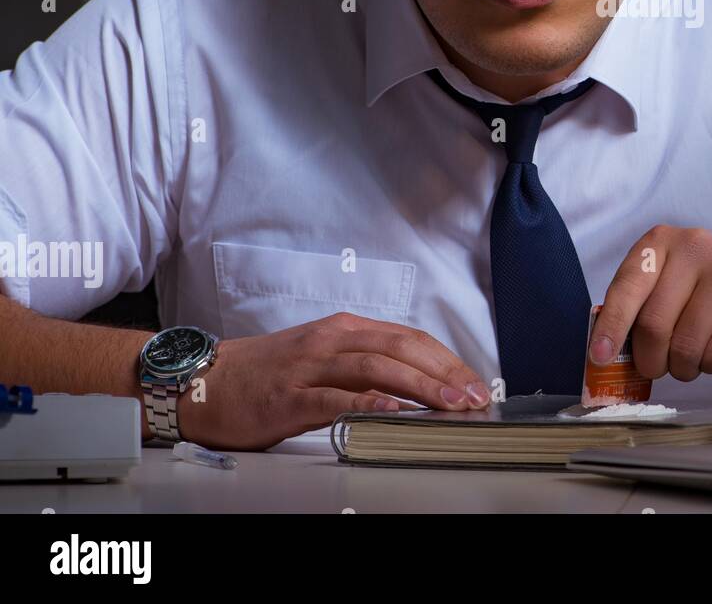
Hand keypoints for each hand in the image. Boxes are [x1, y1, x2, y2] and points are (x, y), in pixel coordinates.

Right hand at [175, 312, 490, 450]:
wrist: (205, 381)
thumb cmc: (268, 374)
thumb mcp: (324, 360)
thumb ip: (365, 368)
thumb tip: (416, 388)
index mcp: (346, 329)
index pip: (410, 339)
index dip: (447, 360)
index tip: (475, 381)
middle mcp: (334, 340)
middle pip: (403, 349)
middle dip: (445, 373)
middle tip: (476, 396)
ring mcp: (312, 366)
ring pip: (378, 368)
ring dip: (420, 386)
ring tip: (451, 404)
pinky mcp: (291, 395)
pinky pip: (337, 398)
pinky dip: (370, 404)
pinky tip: (395, 413)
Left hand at [589, 226, 711, 382]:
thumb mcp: (671, 289)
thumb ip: (638, 310)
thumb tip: (603, 353)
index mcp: (662, 241)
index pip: (626, 285)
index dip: (611, 326)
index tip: (600, 357)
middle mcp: (694, 246)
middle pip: (652, 324)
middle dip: (652, 360)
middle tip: (659, 368)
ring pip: (684, 346)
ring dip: (685, 367)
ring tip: (698, 354)